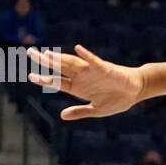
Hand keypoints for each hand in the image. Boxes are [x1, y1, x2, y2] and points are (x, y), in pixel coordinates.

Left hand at [27, 44, 144, 121]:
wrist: (136, 91)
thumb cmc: (117, 99)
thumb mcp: (96, 110)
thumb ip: (80, 112)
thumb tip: (61, 115)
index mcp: (78, 87)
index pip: (57, 82)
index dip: (44, 79)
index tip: (31, 76)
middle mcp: (82, 77)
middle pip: (60, 67)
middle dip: (45, 61)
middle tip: (29, 53)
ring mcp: (92, 71)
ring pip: (72, 62)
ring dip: (60, 58)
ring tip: (47, 54)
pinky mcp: (105, 68)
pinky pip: (94, 60)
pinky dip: (86, 55)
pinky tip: (78, 48)